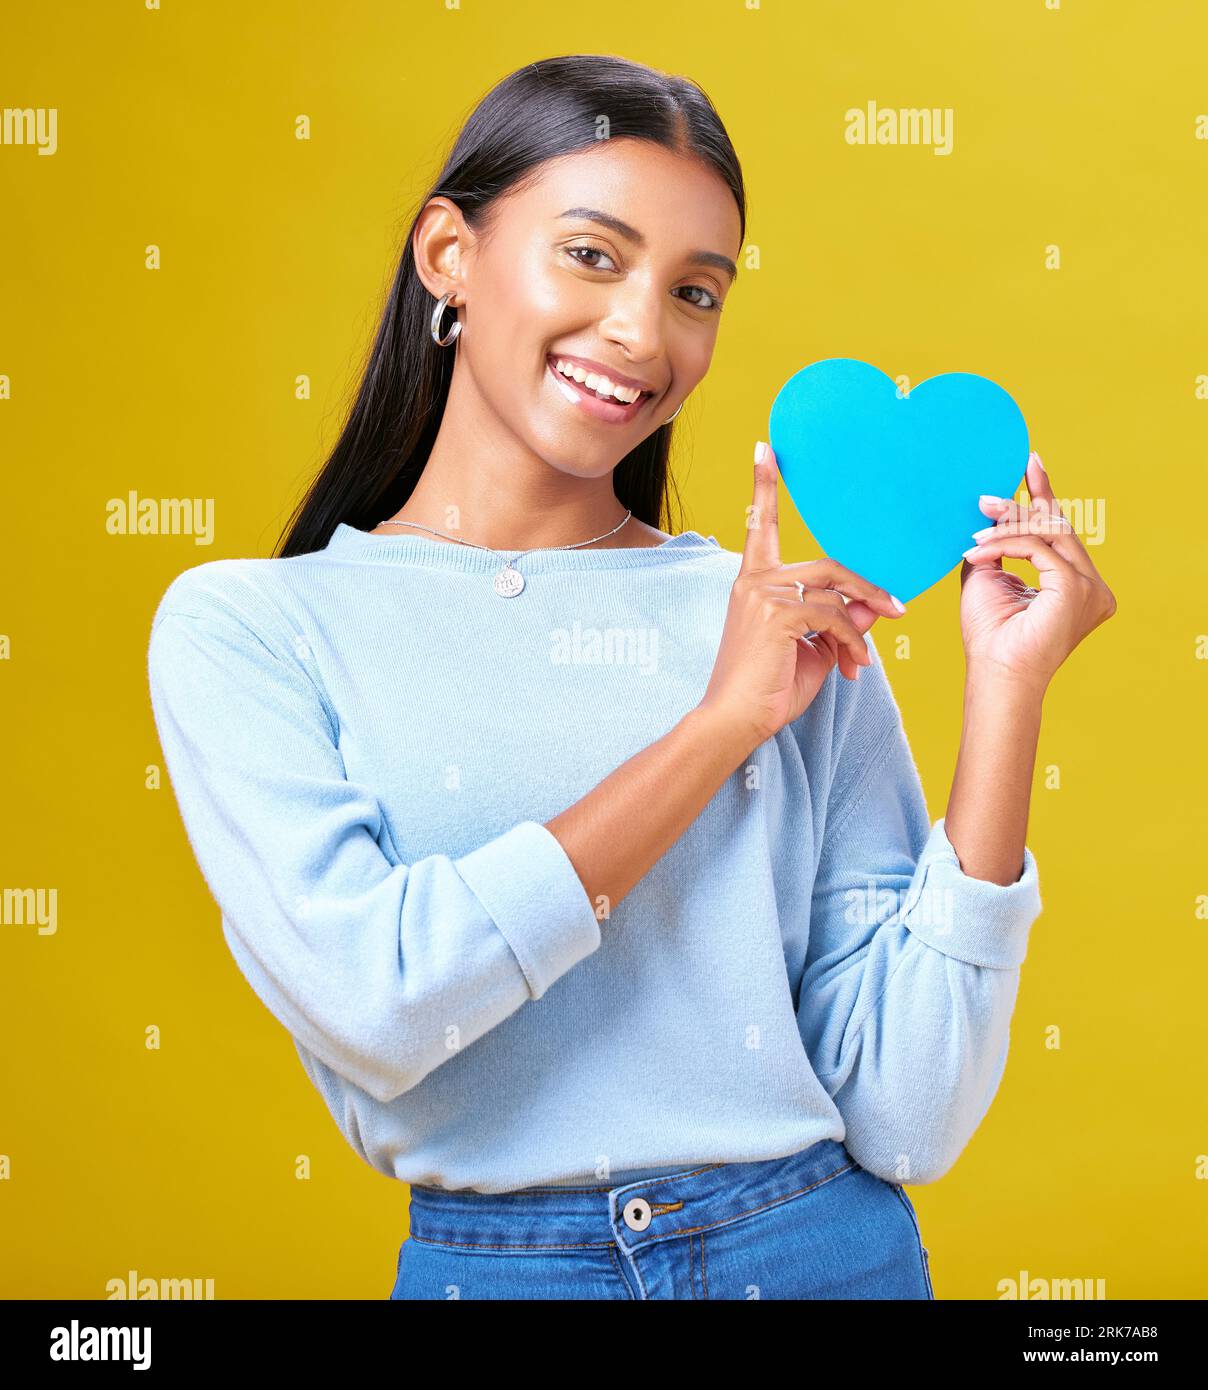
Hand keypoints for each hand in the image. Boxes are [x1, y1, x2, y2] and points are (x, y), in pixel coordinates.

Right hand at [698, 441, 906, 746]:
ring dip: (862, 626)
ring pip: (835, 592)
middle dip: (866, 589)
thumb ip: (840, 624)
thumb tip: (873, 607)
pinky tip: (853, 668)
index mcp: (754, 582)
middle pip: (828, 566)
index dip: (764, 486)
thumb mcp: (813, 650)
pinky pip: (834, 617)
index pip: (759, 525)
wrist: (734, 720)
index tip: (765, 449)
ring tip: (866, 658)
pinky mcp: (777, 614)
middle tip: (895, 610)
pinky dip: (852, 643)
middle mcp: (755, 580)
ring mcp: (763, 594)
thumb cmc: (768, 689)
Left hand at [959, 451, 1116, 693]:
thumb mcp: (988, 578)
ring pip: (1048, 534)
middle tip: (986, 498)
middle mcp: (1092, 586)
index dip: (1045, 494)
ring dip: (1006, 526)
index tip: (1030, 463)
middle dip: (1020, 507)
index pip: (1061, 531)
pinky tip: (978, 551)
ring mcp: (1090, 588)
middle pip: (1057, 528)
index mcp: (1077, 585)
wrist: (995, 674)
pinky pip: (1037, 548)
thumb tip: (990, 514)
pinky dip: (1004, 544)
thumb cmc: (990, 636)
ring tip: (975, 528)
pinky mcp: (1075, 589)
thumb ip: (995, 547)